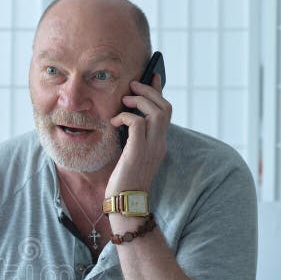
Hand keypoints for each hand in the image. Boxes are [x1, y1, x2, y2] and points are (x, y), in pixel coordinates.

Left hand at [108, 74, 170, 195]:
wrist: (125, 204)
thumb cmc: (124, 183)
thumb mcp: (131, 156)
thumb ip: (133, 140)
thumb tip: (125, 123)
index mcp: (159, 144)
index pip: (165, 112)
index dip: (159, 92)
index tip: (153, 76)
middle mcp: (159, 144)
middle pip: (165, 108)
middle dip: (150, 91)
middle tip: (133, 86)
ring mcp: (151, 148)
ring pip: (156, 112)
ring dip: (140, 101)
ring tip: (125, 100)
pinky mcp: (138, 152)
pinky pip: (137, 123)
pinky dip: (126, 117)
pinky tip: (115, 122)